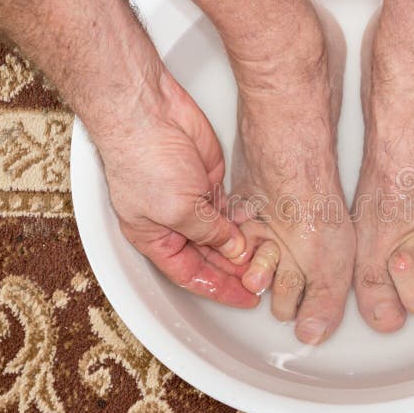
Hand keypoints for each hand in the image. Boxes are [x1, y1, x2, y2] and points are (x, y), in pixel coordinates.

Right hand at [93, 73, 257, 307]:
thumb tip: (234, 251)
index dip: (219, 289)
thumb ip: (209, 233)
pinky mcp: (208, 179)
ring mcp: (192, 201)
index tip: (245, 299)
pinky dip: (244, 222)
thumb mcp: (178, 210)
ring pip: (222, 235)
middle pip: (209, 257)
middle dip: (235, 270)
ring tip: (268, 260)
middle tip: (265, 280)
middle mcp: (173, 223)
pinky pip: (230, 209)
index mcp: (155, 238)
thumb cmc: (145, 161)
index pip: (191, 275)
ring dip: (242, 248)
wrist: (147, 113)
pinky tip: (262, 233)